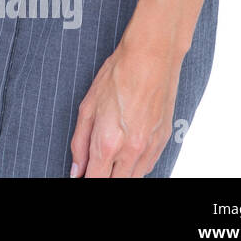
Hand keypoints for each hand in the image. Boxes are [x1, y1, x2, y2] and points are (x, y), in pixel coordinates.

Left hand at [69, 41, 181, 176]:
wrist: (152, 59)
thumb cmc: (117, 76)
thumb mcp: (87, 107)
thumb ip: (79, 143)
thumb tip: (76, 169)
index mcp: (108, 143)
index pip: (95, 180)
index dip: (85, 180)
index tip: (81, 176)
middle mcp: (132, 151)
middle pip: (115, 182)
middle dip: (102, 177)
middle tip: (94, 165)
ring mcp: (150, 148)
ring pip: (134, 177)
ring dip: (119, 173)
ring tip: (109, 159)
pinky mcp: (164, 141)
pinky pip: (148, 166)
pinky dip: (135, 166)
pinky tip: (126, 154)